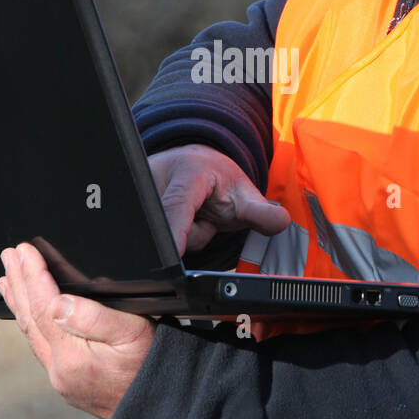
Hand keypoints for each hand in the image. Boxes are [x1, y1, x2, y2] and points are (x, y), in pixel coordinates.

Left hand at [0, 243, 154, 418]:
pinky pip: (42, 349)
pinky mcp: (68, 385)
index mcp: (73, 357)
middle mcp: (60, 371)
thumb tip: (57, 302)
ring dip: (19, 304)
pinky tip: (30, 317)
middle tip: (8, 257)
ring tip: (7, 281)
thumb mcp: (132, 332)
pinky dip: (32, 325)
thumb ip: (92, 317)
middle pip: (30, 320)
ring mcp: (62, 380)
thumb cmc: (153, 366)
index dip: (32, 275)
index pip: (44, 306)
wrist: (163, 406)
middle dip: (18, 284)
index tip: (23, 251)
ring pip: (32, 335)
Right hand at [149, 144, 289, 252]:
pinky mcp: (136, 208)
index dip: (176, 230)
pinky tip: (177, 223)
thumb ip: (262, 212)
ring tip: (192, 218)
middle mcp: (157, 179)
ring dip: (180, 237)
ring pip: (160, 238)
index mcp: (188, 172)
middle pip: (170, 231)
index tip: (174, 254)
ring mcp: (141, 194)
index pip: (178, 205)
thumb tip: (282, 222)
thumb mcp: (243, 192)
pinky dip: (168, 236)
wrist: (192, 165)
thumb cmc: (216, 179)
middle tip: (205, 219)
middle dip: (190, 237)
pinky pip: (151, 238)